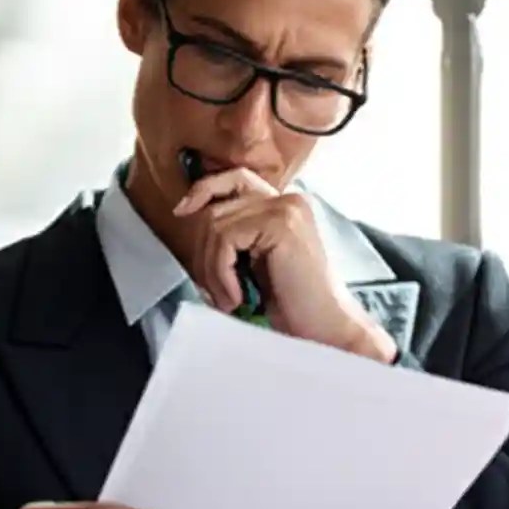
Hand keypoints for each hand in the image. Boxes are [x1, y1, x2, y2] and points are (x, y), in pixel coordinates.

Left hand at [173, 168, 396, 361]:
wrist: (326, 330)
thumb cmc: (293, 305)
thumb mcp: (257, 262)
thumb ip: (237, 237)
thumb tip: (190, 217)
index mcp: (285, 205)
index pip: (235, 179)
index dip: (204, 189)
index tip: (181, 211)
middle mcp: (289, 199)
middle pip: (217, 207)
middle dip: (205, 254)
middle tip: (214, 291)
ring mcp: (286, 208)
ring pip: (216, 225)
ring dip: (212, 270)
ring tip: (228, 299)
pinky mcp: (281, 224)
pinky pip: (226, 239)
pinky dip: (221, 273)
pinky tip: (237, 297)